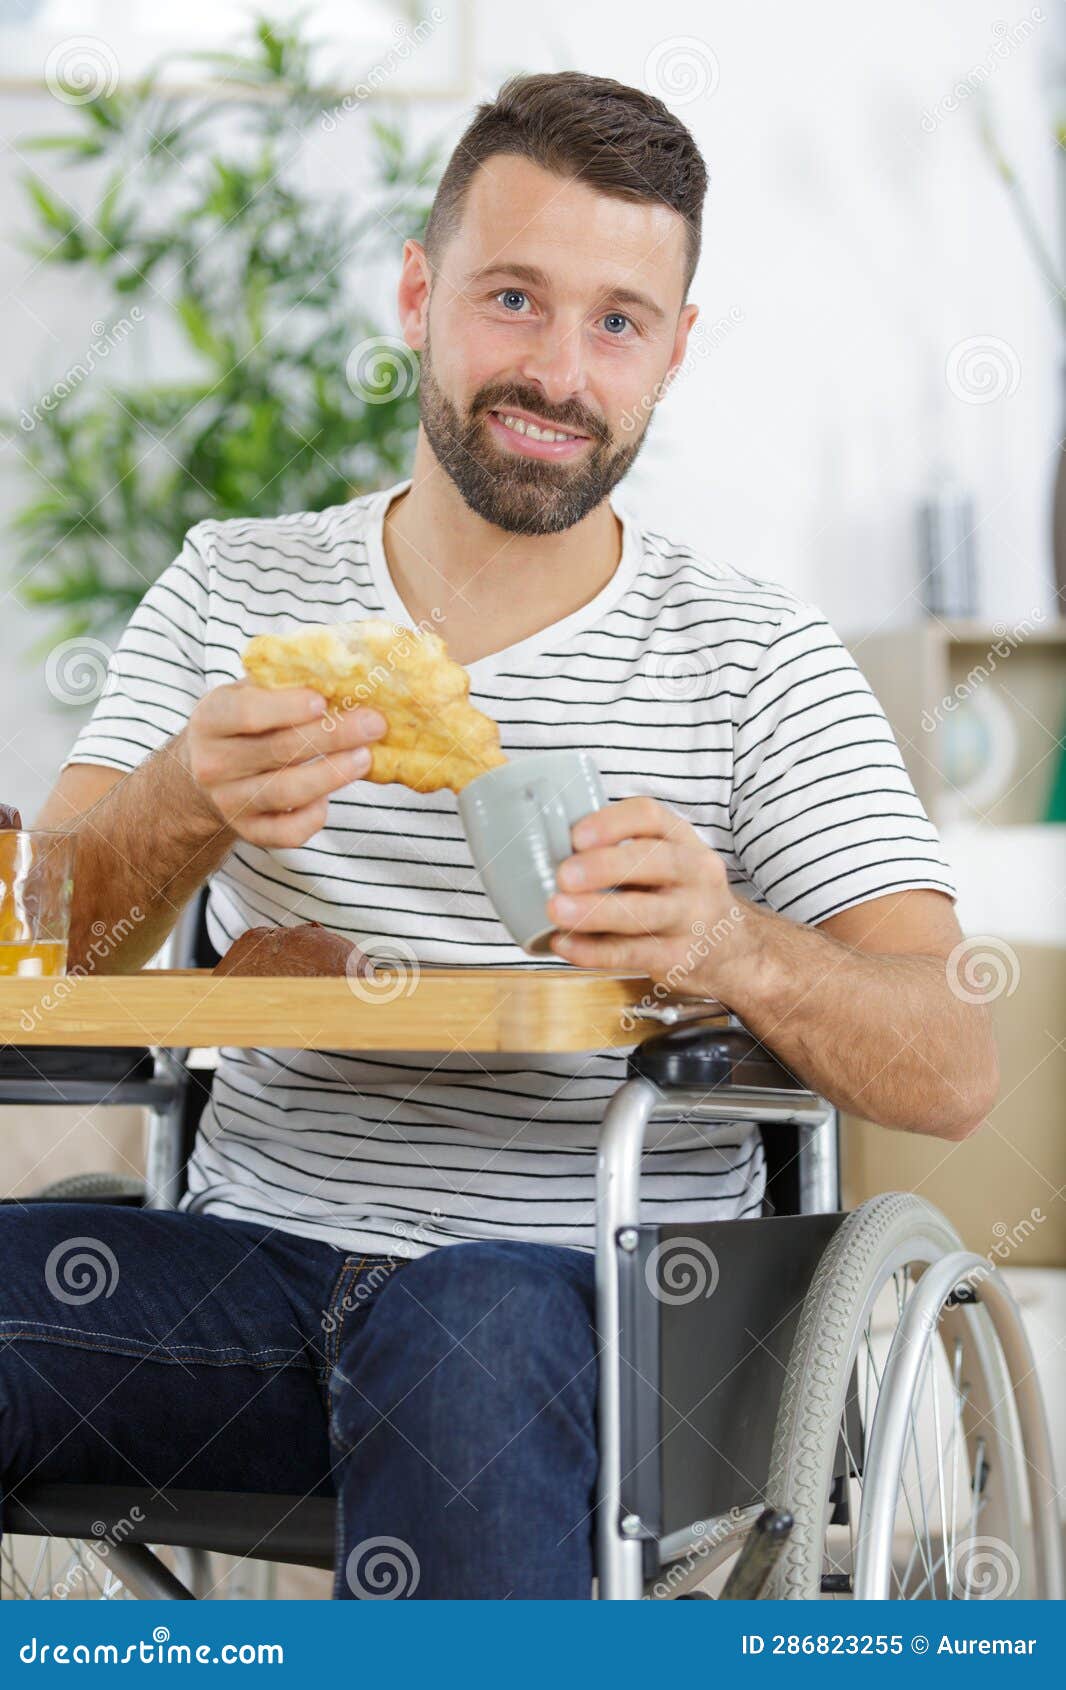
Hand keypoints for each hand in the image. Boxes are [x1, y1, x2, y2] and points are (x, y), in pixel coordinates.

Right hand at [177, 681, 384, 847]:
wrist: (206, 775)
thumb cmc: (242, 724)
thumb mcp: (247, 693)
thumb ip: (283, 684)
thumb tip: (343, 673)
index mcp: (211, 720)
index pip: (246, 713)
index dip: (287, 707)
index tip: (323, 700)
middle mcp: (214, 764)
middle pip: (279, 750)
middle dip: (333, 736)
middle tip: (374, 724)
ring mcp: (230, 802)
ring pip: (288, 792)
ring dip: (333, 774)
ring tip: (366, 757)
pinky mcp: (249, 832)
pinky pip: (289, 832)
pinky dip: (314, 816)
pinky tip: (328, 796)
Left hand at [546, 796, 746, 993]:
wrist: (730, 947)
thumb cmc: (678, 894)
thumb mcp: (665, 860)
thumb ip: (621, 852)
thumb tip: (545, 853)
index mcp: (682, 840)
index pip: (651, 817)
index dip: (612, 823)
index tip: (576, 835)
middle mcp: (694, 873)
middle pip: (654, 861)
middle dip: (605, 866)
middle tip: (563, 875)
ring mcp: (691, 918)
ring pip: (645, 912)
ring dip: (596, 911)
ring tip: (556, 911)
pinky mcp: (679, 958)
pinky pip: (633, 953)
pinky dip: (594, 951)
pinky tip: (564, 944)